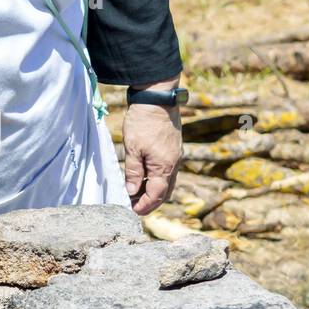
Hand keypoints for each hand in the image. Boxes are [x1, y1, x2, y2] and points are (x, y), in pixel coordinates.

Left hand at [121, 89, 182, 215]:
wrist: (157, 97)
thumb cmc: (143, 121)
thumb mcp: (133, 148)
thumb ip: (134, 172)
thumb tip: (132, 192)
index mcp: (165, 166)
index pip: (156, 195)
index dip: (145, 206)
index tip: (133, 211)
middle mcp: (174, 163)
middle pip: (165, 192)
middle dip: (151, 202)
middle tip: (135, 206)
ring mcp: (176, 155)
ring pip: (168, 181)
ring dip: (154, 190)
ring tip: (138, 193)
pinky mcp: (174, 148)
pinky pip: (168, 171)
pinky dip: (158, 179)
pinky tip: (145, 176)